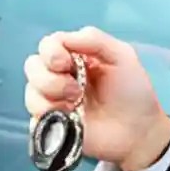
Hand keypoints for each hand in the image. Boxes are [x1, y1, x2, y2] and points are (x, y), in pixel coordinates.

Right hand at [24, 26, 169, 170]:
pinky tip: (70, 117)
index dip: (51, 52)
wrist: (138, 132)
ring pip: (31, 92)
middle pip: (32, 66)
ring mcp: (54, 102)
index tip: (66, 63)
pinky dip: (49, 115)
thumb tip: (62, 39)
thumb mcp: (121, 56)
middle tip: (75, 90)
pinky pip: (34, 116)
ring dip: (52, 96)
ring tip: (76, 104)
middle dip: (49, 77)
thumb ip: (94, 39)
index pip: (47, 45)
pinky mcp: (51, 125)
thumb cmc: (133, 93)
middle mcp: (60, 76)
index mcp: (75, 57)